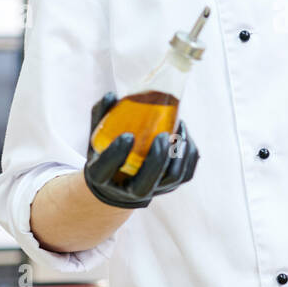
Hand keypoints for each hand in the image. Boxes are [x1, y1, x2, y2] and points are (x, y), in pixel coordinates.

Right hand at [83, 92, 199, 208]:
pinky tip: (185, 134)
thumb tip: (112, 95)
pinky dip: (189, 155)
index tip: (127, 135)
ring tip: (179, 130)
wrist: (122, 178)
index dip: (116, 155)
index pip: (106, 171)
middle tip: (162, 135)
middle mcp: (128, 191)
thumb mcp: (98, 135)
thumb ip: (101, 115)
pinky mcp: (170, 185)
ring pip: (171, 180)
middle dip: (156, 160)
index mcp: (102, 177)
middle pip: (144, 185)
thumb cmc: (108, 150)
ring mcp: (152, 190)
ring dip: (178, 156)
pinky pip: (185, 174)